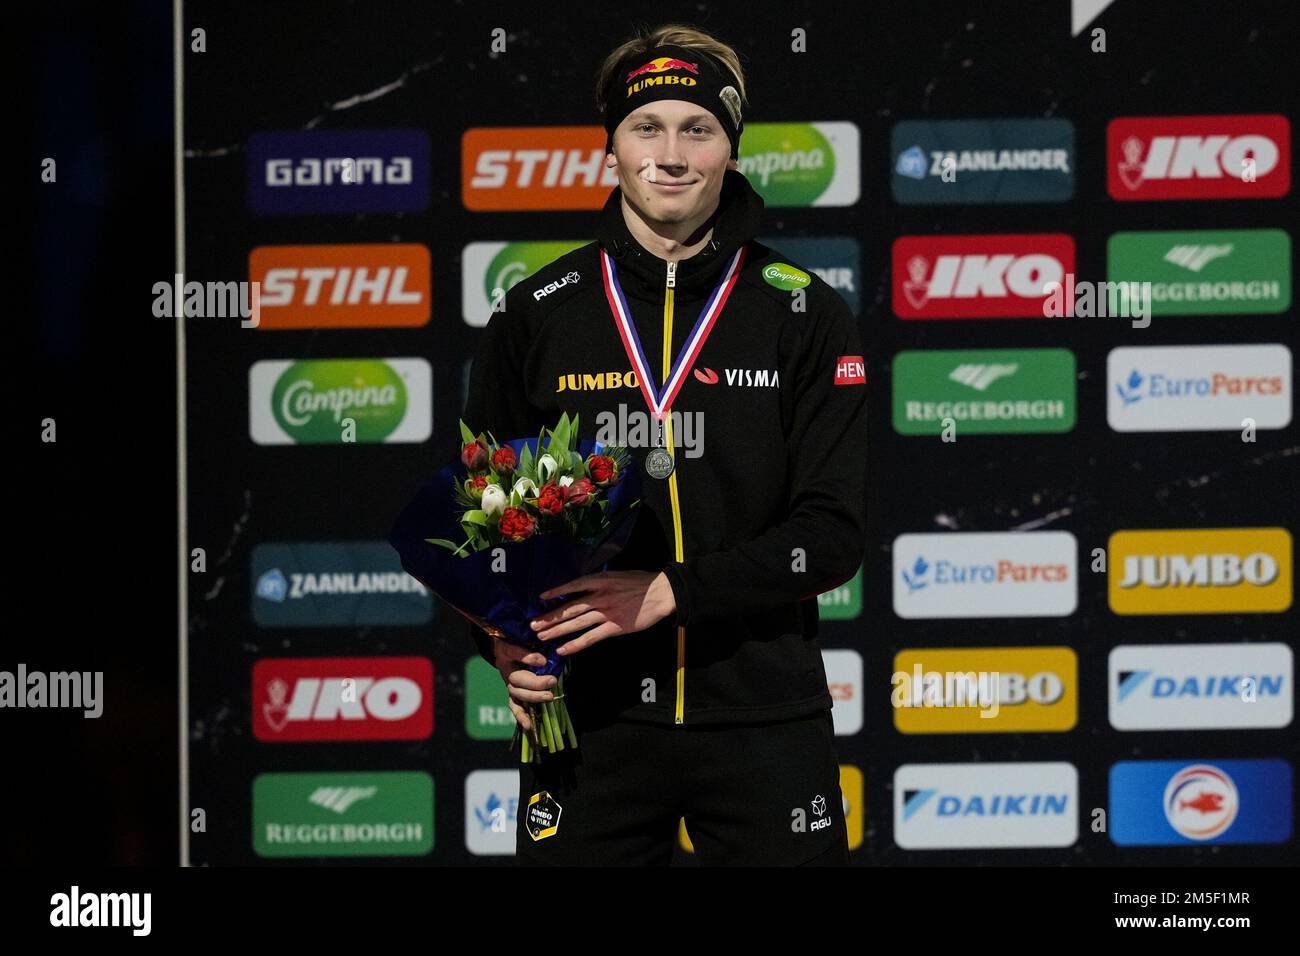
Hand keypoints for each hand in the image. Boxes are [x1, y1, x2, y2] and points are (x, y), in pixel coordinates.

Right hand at [491, 639, 555, 732]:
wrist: (507, 643)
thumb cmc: (522, 637)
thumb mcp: (529, 635)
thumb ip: (539, 641)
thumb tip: (555, 647)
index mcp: (506, 649)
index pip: (514, 652)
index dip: (527, 657)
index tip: (543, 660)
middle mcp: (504, 667)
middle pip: (517, 678)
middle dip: (535, 682)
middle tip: (552, 681)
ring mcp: (508, 681)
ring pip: (516, 693)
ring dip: (533, 696)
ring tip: (549, 696)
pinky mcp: (512, 692)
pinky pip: (514, 705)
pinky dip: (521, 716)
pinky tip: (528, 725)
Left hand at [530, 570, 676, 655]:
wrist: (661, 593)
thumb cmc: (641, 582)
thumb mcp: (618, 575)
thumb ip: (601, 582)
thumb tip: (585, 586)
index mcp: (601, 581)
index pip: (573, 586)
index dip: (556, 592)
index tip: (541, 598)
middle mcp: (600, 596)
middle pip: (570, 608)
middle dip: (550, 617)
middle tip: (533, 625)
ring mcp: (607, 613)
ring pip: (576, 623)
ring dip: (557, 631)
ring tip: (541, 637)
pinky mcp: (615, 627)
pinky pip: (591, 637)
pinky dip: (575, 644)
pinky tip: (563, 649)